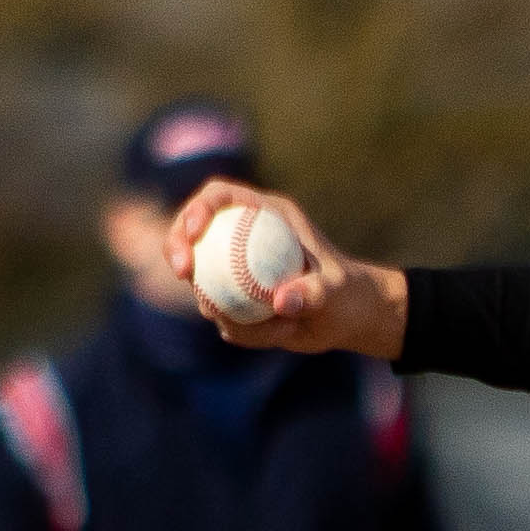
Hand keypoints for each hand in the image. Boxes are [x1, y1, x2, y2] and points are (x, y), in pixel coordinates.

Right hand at [165, 181, 409, 358]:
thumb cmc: (350, 293)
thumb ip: (314, 292)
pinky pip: (220, 314)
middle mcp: (246, 237)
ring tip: (282, 325)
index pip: (220, 197)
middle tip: (184, 273)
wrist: (353, 318)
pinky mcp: (234, 297)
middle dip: (176, 245)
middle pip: (192, 229)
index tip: (192, 232)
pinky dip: (244, 330)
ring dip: (224, 308)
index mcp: (269, 216)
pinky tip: (284, 333)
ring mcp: (235, 268)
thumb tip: (280, 302)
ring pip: (201, 279)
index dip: (197, 207)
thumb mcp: (338, 290)